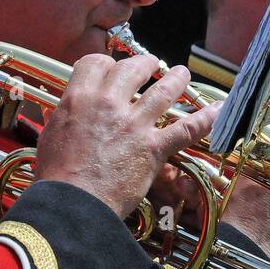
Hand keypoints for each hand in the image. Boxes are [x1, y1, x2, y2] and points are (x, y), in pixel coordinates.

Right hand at [34, 54, 217, 218]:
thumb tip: (66, 112)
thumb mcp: (51, 136)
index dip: (107, 63)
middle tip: (151, 66)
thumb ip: (65, 117)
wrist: (71, 205)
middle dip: (145, 64)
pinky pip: (187, 128)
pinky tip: (217, 110)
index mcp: (79, 98)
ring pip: (164, 90)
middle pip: (133, 69)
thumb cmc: (56, 178)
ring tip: (181, 74)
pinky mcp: (153, 148)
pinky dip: (206, 118)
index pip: (96, 63)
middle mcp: (108, 104)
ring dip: (176, 78)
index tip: (112, 69)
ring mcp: (134, 124)